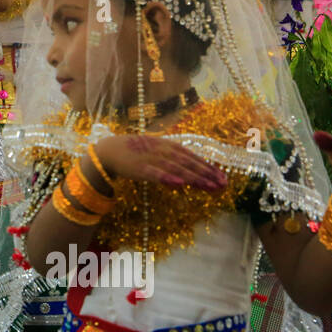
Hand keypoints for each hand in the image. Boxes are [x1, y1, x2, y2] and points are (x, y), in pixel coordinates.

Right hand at [92, 134, 228, 189]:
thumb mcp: (156, 152)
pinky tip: (180, 184)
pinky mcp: (140, 169)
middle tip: (223, 185)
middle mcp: (163, 150)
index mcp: (168, 146)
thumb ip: (172, 161)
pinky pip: (156, 174)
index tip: (224, 178)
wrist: (108, 150)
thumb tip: (188, 175)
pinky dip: (168, 178)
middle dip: (207, 174)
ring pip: (177, 169)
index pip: (193, 157)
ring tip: (209, 186)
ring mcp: (152, 159)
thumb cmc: (134, 152)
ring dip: (194, 178)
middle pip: (189, 163)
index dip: (208, 167)